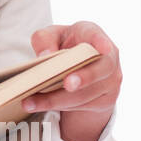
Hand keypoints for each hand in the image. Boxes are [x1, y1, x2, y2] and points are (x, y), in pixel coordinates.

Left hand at [24, 21, 121, 140]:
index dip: (101, 41)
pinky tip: (37, 105)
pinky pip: (81, 106)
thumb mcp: (50, 36)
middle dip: (83, 78)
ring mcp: (110, 81)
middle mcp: (108, 58)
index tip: (104, 48)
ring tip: (30, 101)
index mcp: (91, 34)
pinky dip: (57, 106)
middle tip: (68, 84)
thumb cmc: (62, 45)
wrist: (79, 69)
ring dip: (56, 99)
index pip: (97, 35)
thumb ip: (44, 39)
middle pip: (98, 69)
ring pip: (85, 94)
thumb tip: (45, 55)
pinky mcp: (105, 101)